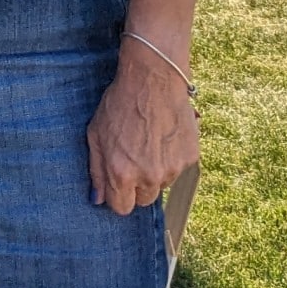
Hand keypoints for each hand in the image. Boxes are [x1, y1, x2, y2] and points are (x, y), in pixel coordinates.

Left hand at [86, 36, 198, 215]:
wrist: (153, 79)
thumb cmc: (119, 104)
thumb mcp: (95, 135)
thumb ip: (96, 171)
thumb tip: (98, 199)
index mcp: (122, 174)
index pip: (122, 208)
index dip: (118, 196)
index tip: (118, 183)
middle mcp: (149, 177)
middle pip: (143, 200)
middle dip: (137, 186)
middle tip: (133, 159)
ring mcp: (172, 169)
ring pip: (161, 185)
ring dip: (155, 172)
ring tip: (149, 143)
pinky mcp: (190, 158)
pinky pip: (178, 169)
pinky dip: (171, 159)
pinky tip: (164, 137)